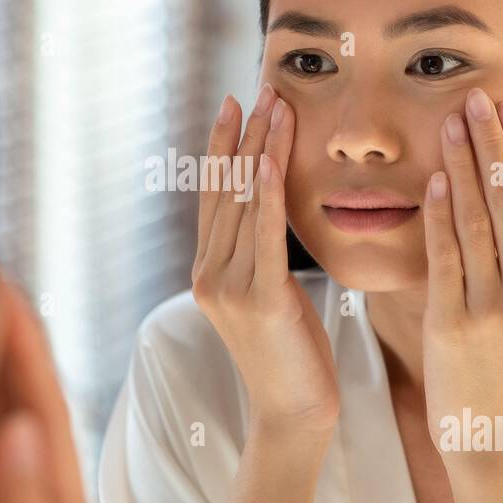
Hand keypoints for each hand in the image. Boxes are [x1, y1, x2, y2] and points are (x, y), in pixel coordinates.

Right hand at [191, 84, 337, 433]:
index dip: (224, 146)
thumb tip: (274, 214)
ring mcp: (227, 288)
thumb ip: (262, 257)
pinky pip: (262, 237)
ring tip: (275, 106)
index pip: (215, 195)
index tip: (236, 103)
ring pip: (244, 203)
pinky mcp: (257, 301)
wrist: (293, 414)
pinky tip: (270, 161)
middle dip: (244, 135)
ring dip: (260, 149)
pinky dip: (266, 195)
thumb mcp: (271, 296)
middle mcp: (209, 274)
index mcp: (209, 271)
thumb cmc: (292, 356)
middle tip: (261, 87)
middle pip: (226, 189)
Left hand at [419, 87, 502, 461]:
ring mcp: (496, 307)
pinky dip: (441, 214)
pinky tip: (435, 180)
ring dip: (463, 165)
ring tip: (451, 122)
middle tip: (477, 97)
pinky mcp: (456, 322)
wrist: (491, 434)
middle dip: (492, 144)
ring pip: (480, 219)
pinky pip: (447, 257)